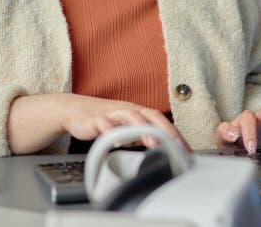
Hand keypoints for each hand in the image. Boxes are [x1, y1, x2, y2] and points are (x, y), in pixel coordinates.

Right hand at [60, 94, 191, 151]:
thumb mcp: (126, 128)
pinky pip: (104, 123)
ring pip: (130, 117)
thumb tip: (162, 151)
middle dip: (164, 130)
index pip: (161, 120)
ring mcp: (112, 113)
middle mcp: (127, 110)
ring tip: (152, 144)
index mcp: (137, 112)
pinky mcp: (95, 119)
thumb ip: (142, 136)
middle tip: (176, 146)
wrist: (75, 109)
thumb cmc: (104, 120)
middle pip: (150, 115)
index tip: (186, 151)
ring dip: (142, 129)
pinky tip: (116, 142)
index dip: (175, 134)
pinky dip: (111, 131)